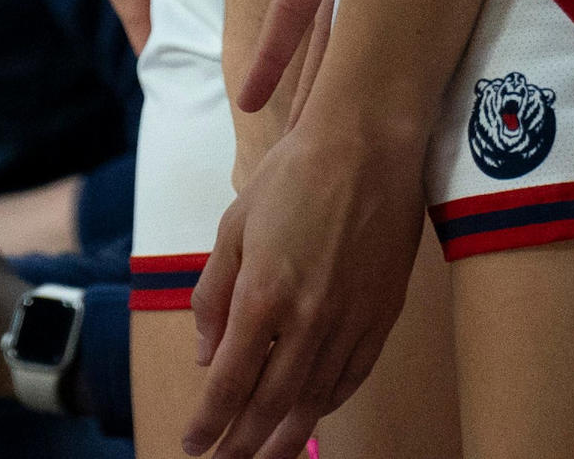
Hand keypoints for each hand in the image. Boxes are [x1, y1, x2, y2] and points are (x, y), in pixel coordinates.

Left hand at [187, 108, 425, 458]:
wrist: (368, 145)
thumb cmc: (294, 176)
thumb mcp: (233, 227)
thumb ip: (214, 295)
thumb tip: (208, 357)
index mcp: (262, 297)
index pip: (230, 383)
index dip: (210, 422)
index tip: (193, 444)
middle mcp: (307, 320)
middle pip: (271, 405)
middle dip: (242, 445)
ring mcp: (349, 322)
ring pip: (313, 401)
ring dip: (284, 438)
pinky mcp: (380, 316)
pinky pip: (351, 377)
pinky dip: (327, 404)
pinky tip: (311, 415)